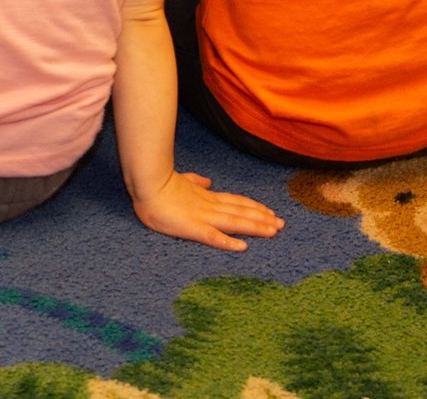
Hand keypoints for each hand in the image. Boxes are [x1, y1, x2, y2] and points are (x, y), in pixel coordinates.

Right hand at [131, 170, 283, 251]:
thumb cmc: (157, 183)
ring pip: (234, 223)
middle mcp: (208, 206)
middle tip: (282, 224)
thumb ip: (196, 181)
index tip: (269, 212)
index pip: (235, 202)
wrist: (144, 185)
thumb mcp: (181, 179)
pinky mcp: (191, 228)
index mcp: (205, 196)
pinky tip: (242, 247)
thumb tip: (208, 181)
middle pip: (240, 212)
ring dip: (254, 227)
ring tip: (273, 231)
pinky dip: (228, 242)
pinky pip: (212, 237)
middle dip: (262, 218)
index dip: (253, 207)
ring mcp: (202, 217)